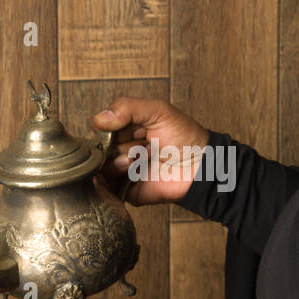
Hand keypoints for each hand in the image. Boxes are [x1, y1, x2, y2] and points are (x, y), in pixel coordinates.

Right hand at [91, 97, 209, 205]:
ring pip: (102, 167)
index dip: (109, 127)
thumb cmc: (185, 136)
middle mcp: (122, 150)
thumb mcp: (158, 110)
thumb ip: (127, 107)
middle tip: (141, 144)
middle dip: (118, 144)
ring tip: (140, 158)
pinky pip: (107, 188)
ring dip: (119, 161)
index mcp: (127, 130)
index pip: (101, 128)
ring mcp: (124, 172)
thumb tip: (98, 120)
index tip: (126, 128)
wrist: (200, 166)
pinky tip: (134, 170)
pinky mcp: (127, 191)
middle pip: (99, 148)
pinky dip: (115, 178)